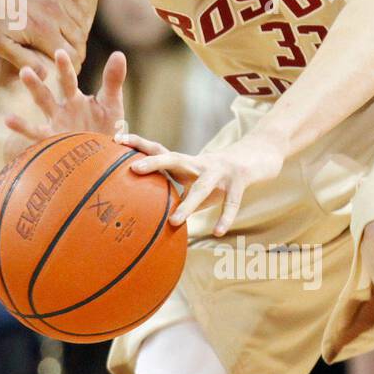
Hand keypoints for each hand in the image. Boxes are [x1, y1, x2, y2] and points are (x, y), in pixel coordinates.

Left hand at [0, 0, 87, 73]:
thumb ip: (24, 61)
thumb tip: (46, 75)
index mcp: (43, 29)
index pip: (72, 55)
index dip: (72, 67)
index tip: (68, 71)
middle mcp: (54, 10)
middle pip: (79, 38)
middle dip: (76, 52)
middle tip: (69, 59)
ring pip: (81, 18)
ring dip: (78, 32)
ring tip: (68, 41)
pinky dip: (79, 8)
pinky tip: (70, 17)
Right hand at [6, 47, 126, 142]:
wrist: (106, 158)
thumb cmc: (108, 130)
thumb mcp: (111, 104)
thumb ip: (113, 80)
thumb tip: (118, 53)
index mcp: (74, 100)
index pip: (67, 81)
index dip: (64, 68)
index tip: (59, 53)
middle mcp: (61, 111)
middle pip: (46, 95)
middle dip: (36, 84)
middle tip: (26, 69)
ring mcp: (55, 126)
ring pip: (39, 110)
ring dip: (31, 98)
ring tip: (21, 83)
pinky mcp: (53, 142)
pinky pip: (35, 134)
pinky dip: (22, 127)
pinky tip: (8, 119)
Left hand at [118, 131, 285, 235]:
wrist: (258, 154)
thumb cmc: (219, 174)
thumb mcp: (196, 181)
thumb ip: (178, 196)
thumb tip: (153, 219)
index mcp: (186, 162)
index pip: (158, 150)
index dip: (138, 145)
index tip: (115, 141)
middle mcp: (200, 163)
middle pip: (174, 158)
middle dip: (154, 162)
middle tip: (133, 169)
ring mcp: (220, 170)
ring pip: (202, 187)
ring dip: (189, 204)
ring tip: (175, 222)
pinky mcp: (239, 181)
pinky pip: (232, 202)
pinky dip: (225, 217)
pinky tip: (218, 232)